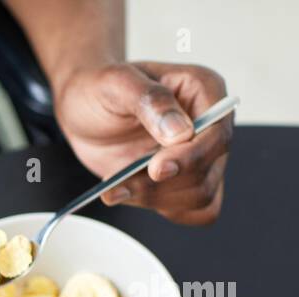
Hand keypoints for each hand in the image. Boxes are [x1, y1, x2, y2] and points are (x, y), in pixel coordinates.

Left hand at [53, 61, 231, 224]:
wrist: (81, 107)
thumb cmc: (100, 87)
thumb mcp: (117, 83)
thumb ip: (151, 101)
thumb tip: (181, 132)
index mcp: (205, 90)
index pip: (217, 135)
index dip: (190, 158)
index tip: (156, 169)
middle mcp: (209, 125)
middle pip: (208, 171)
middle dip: (163, 184)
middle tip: (120, 181)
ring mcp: (197, 155)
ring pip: (200, 197)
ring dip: (155, 199)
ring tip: (117, 186)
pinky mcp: (181, 180)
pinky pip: (191, 211)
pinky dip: (159, 209)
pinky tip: (129, 194)